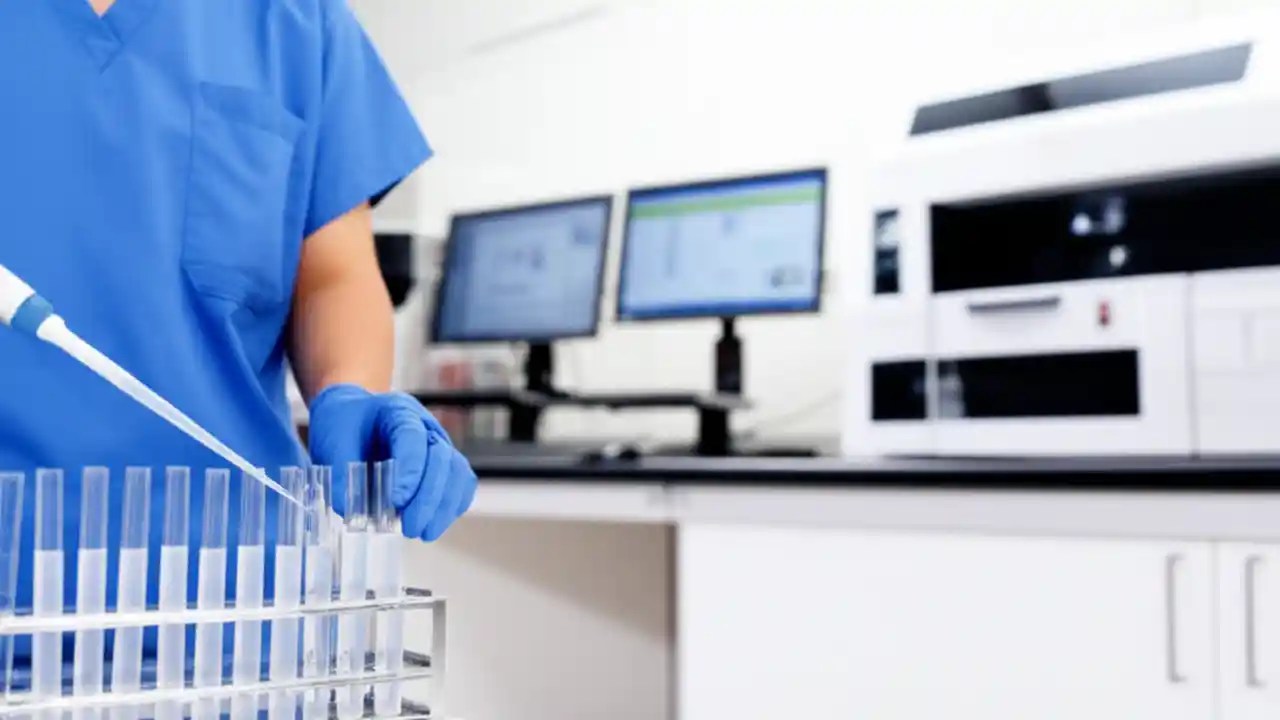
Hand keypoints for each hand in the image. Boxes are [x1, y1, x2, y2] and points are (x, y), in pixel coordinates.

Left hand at [308, 384, 476, 540]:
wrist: (353, 415)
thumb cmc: (343, 423)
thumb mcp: (331, 441)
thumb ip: (338, 473)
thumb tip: (349, 510)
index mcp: (398, 411)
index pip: (413, 438)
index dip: (410, 471)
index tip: (396, 501)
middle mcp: (426, 426)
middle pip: (442, 459)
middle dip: (429, 497)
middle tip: (411, 528)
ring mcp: (439, 445)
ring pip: (458, 473)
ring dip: (444, 507)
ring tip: (424, 533)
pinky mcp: (444, 465)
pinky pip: (461, 485)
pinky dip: (452, 506)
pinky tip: (433, 524)